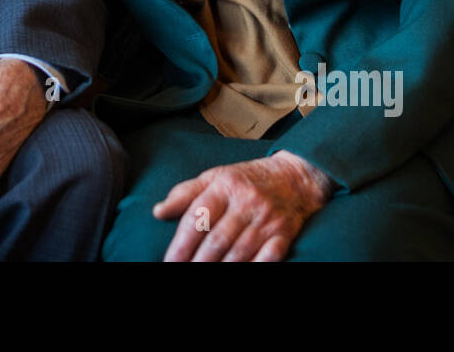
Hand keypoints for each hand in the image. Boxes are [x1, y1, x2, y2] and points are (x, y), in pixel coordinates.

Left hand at [153, 151, 334, 260]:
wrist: (294, 177)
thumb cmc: (247, 179)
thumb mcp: (214, 177)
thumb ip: (185, 194)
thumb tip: (158, 212)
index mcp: (224, 187)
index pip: (197, 219)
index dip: (181, 244)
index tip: (169, 262)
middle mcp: (245, 202)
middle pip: (216, 240)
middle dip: (198, 262)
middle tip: (183, 273)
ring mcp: (266, 219)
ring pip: (239, 252)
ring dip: (222, 269)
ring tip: (205, 276)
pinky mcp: (284, 233)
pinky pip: (269, 257)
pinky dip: (255, 267)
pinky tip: (241, 272)